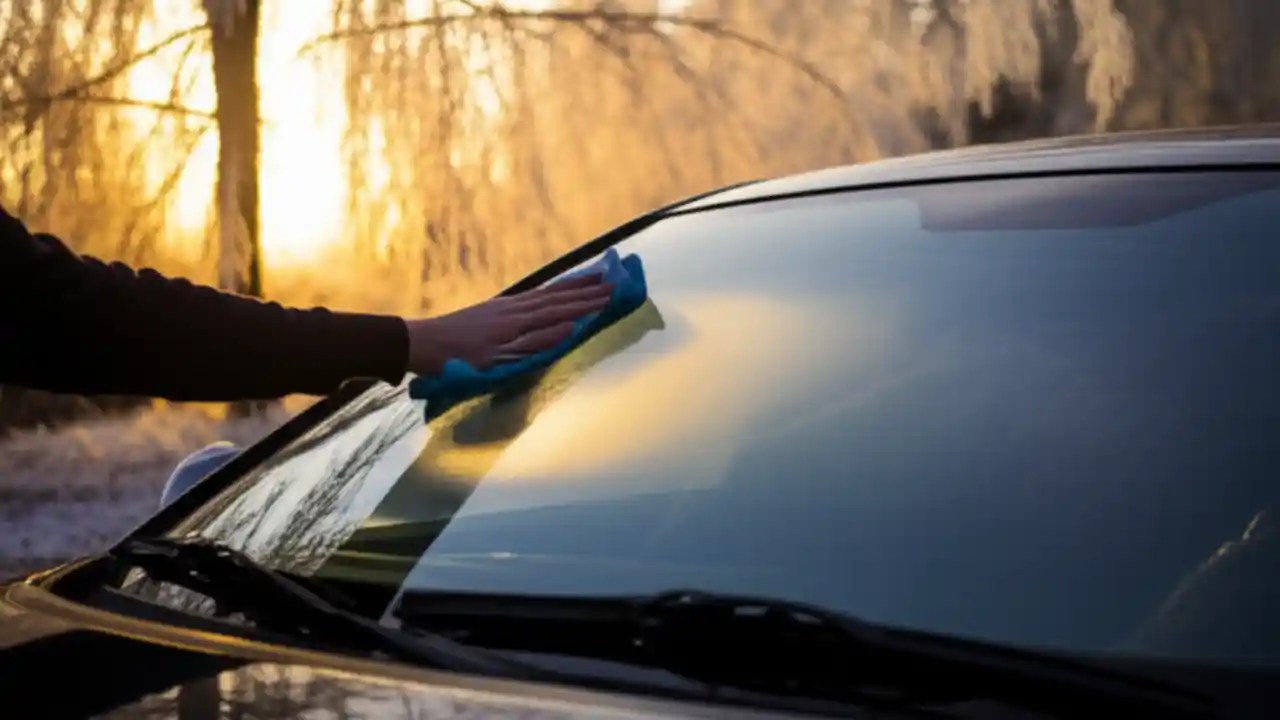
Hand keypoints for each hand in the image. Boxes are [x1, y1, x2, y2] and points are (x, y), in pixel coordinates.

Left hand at [405, 274, 611, 374]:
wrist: (423, 344)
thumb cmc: (460, 360)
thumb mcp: (498, 359)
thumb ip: (536, 343)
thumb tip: (571, 327)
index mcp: (520, 322)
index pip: (562, 310)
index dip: (589, 303)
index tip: (615, 294)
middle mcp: (516, 309)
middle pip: (558, 297)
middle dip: (587, 290)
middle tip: (614, 280)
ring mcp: (506, 306)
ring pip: (547, 293)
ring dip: (572, 285)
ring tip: (594, 276)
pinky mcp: (496, 308)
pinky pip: (533, 294)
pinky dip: (551, 289)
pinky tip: (555, 288)